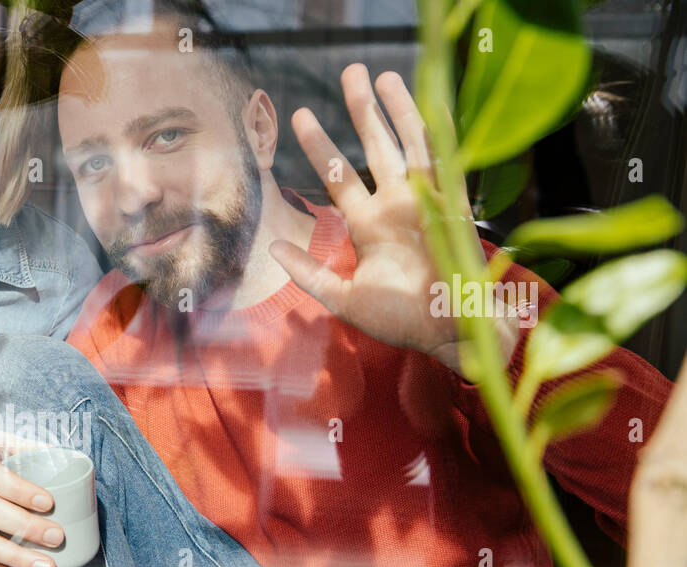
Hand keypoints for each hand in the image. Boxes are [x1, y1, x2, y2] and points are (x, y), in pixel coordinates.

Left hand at [270, 64, 517, 374]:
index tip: (302, 117)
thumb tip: (273, 248)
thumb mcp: (344, 298)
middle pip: (376, 148)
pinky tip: (433, 104)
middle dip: (362, 111)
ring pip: (409, 145)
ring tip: (381, 76)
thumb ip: (310, 273)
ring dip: (396, 111)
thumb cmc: (399, 320)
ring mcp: (426, 203)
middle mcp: (396, 207)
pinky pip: (448, 164)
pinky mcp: (454, 208)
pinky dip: (440, 135)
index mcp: (370, 226)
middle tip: (350, 73)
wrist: (448, 333)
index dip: (321, 146)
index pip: (339, 176)